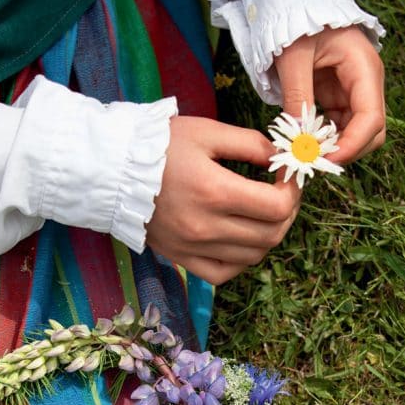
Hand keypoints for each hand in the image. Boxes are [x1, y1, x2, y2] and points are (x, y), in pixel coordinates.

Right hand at [146, 116, 300, 284]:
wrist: (111, 171)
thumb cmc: (157, 145)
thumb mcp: (207, 131)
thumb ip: (251, 144)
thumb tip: (282, 158)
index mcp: (215, 191)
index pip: (278, 206)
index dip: (293, 191)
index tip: (287, 177)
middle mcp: (207, 227)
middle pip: (272, 234)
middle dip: (287, 213)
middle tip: (281, 194)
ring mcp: (194, 247)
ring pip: (253, 256)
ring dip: (268, 235)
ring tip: (263, 214)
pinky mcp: (182, 258)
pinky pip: (224, 273)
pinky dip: (241, 260)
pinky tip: (240, 239)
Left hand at [274, 26, 385, 163]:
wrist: (296, 5)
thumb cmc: (297, 22)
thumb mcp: (293, 57)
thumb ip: (297, 95)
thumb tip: (298, 137)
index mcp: (364, 69)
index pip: (372, 118)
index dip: (353, 145)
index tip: (326, 159)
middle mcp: (366, 84)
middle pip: (371, 132)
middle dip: (346, 151)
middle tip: (313, 161)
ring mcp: (354, 93)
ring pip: (356, 134)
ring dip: (334, 148)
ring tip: (304, 153)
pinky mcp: (339, 98)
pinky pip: (338, 127)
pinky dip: (324, 139)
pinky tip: (304, 142)